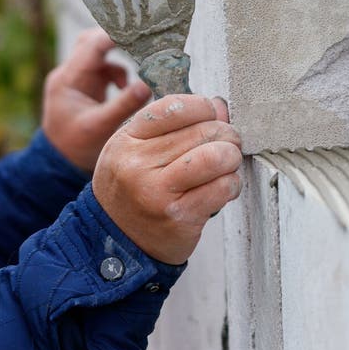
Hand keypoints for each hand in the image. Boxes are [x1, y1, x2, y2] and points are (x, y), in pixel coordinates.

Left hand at [41, 28, 150, 172]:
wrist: (60, 163)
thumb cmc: (76, 147)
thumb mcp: (101, 127)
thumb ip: (124, 105)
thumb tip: (147, 84)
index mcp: (67, 79)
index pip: (92, 45)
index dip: (116, 35)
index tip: (140, 31)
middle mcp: (69, 73)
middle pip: (92, 40)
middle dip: (117, 39)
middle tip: (142, 42)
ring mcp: (77, 78)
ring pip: (99, 51)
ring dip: (119, 57)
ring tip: (138, 70)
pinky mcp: (86, 85)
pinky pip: (104, 66)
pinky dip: (119, 72)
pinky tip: (128, 88)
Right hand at [92, 94, 241, 264]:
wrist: (116, 243)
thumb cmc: (133, 189)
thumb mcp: (138, 150)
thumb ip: (175, 125)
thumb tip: (219, 106)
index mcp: (127, 140)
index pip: (174, 107)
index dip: (203, 107)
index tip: (211, 116)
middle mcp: (138, 164)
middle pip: (202, 131)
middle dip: (225, 134)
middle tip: (228, 142)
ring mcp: (157, 192)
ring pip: (215, 157)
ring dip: (231, 157)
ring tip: (228, 162)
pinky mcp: (178, 216)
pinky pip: (221, 188)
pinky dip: (232, 184)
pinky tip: (225, 187)